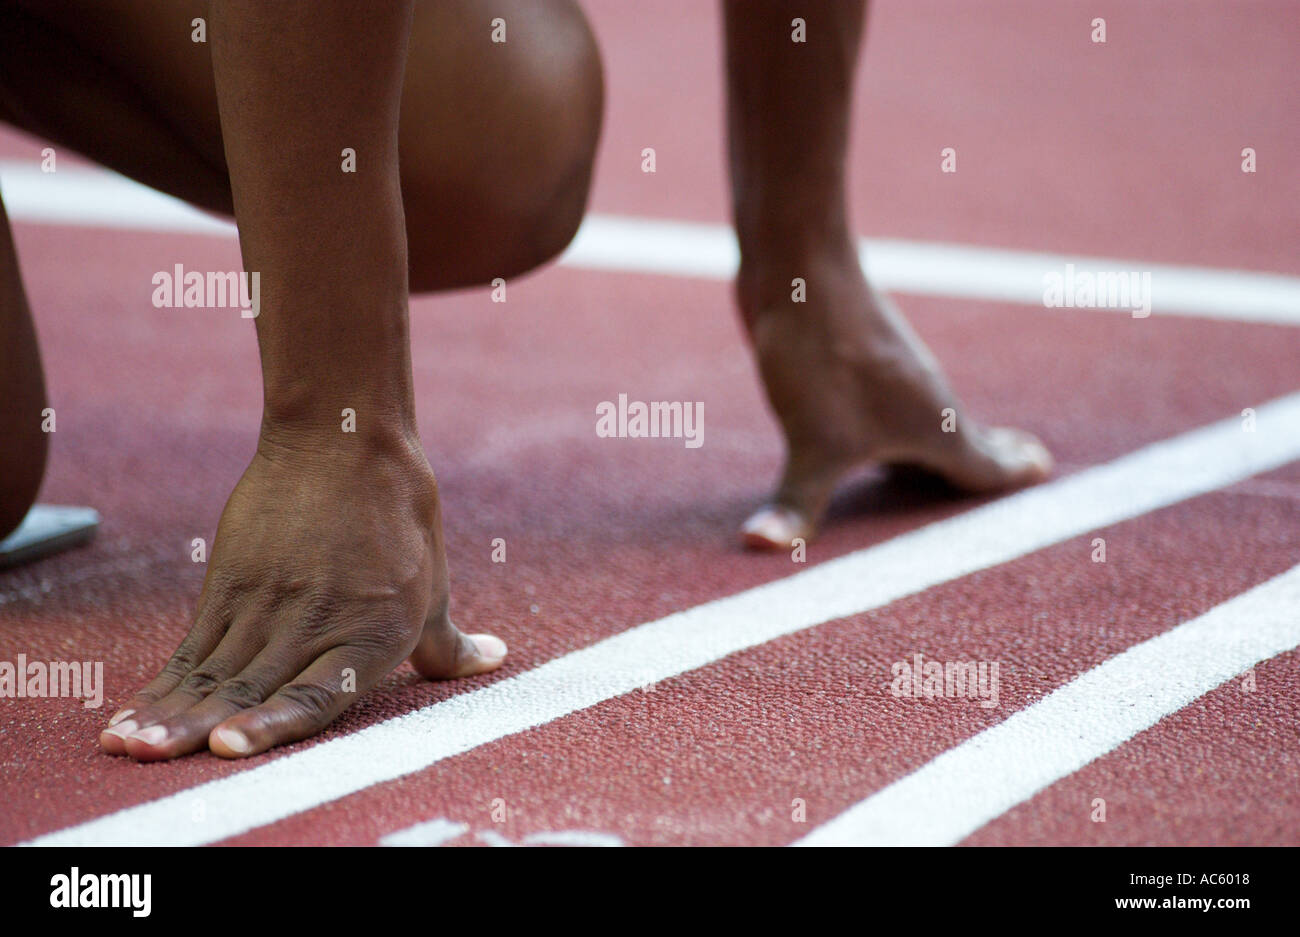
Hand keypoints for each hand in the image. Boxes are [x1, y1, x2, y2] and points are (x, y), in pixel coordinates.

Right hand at [100, 426, 504, 759]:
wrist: (346, 441)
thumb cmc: (400, 519)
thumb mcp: (431, 588)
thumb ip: (447, 644)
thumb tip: (493, 660)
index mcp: (370, 634)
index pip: (317, 695)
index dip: (273, 724)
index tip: (228, 745)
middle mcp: (315, 622)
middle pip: (248, 687)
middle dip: (196, 729)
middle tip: (152, 757)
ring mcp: (267, 601)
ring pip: (213, 669)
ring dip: (168, 711)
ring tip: (131, 745)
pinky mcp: (232, 581)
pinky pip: (195, 643)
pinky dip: (164, 681)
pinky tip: (135, 712)